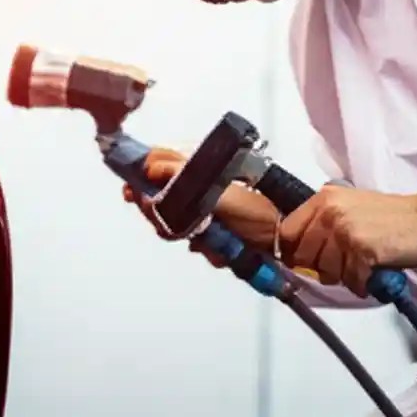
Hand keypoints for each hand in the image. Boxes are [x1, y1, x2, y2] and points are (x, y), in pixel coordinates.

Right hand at [121, 148, 279, 264]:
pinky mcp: (214, 234)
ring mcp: (205, 212)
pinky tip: (219, 249)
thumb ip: (178, 177)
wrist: (285, 238)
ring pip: (175, 225)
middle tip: (170, 224)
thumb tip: (148, 167)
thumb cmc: (252, 208)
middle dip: (163, 216)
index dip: (140, 180)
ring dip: (189, 236)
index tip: (132, 194)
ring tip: (207, 240)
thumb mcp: (213, 188)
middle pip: (159, 201)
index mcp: (196, 168)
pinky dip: (207, 248)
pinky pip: (196, 242)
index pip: (155, 168)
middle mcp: (197, 187)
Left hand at [279, 186, 416, 296]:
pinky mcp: (363, 250)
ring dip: (345, 276)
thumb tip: (296, 252)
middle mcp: (330, 212)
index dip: (292, 252)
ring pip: (326, 272)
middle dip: (321, 268)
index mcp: (323, 199)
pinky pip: (351, 280)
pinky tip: (374, 270)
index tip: (305, 260)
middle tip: (345, 263)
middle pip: (303, 257)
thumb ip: (321, 224)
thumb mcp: (348, 207)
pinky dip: (363, 283)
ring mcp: (345, 230)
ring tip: (363, 264)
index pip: (285, 233)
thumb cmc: (392, 217)